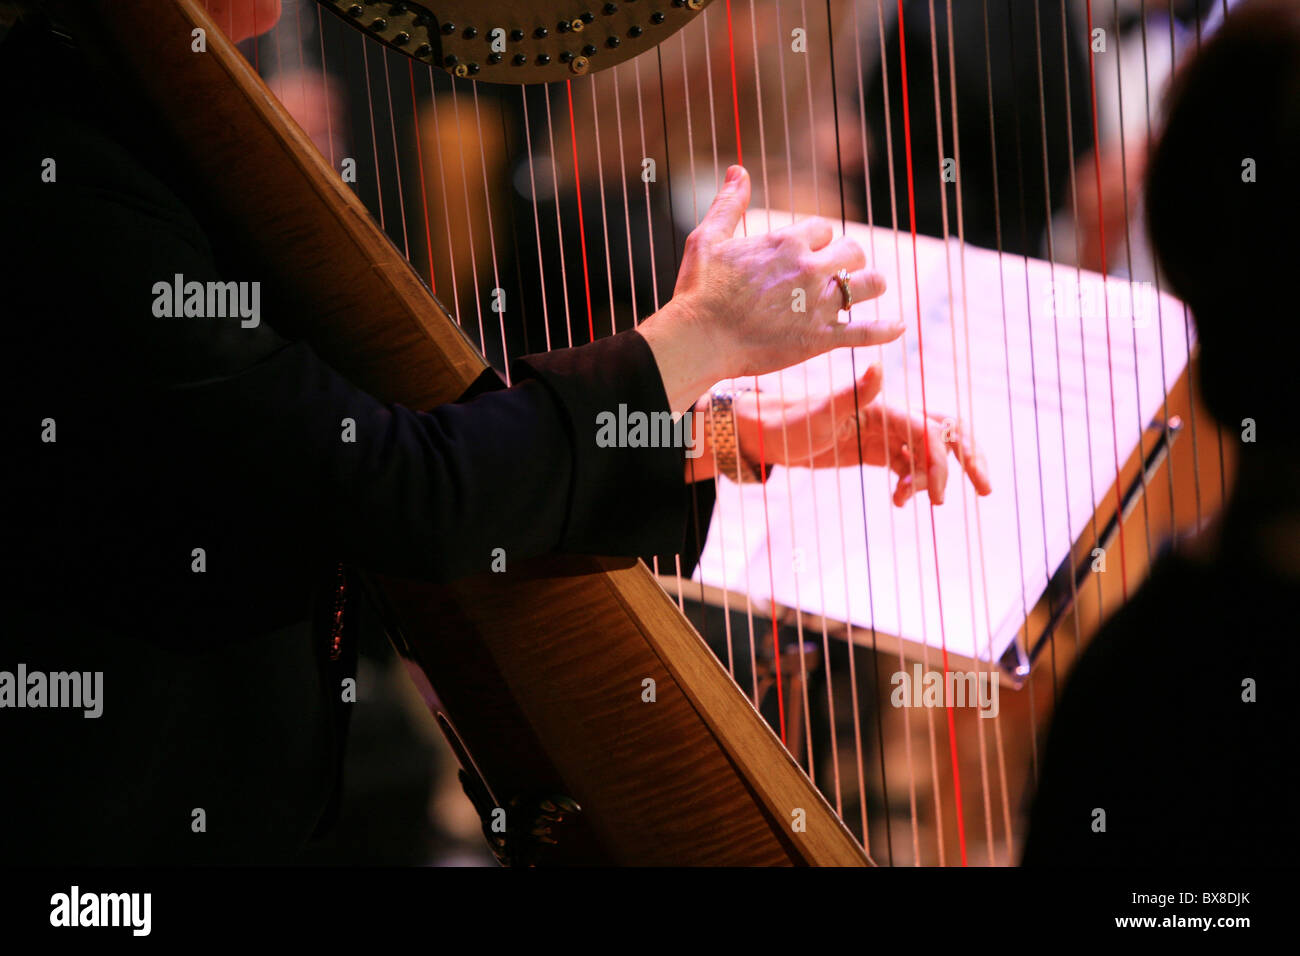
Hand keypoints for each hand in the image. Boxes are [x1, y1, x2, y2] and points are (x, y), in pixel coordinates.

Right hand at [638, 165, 901, 411]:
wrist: (699, 338)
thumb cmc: (699, 290)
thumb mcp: (708, 238)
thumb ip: (729, 204)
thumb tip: (738, 170)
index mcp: (787, 242)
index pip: (824, 230)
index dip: (818, 241)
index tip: (806, 254)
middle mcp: (809, 268)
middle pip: (853, 252)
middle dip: (847, 260)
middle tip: (835, 273)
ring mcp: (818, 304)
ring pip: (870, 284)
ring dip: (869, 285)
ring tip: (863, 291)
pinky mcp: (820, 338)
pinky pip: (866, 331)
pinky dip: (886, 330)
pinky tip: (899, 327)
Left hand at [722, 365, 992, 505]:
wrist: (766, 432)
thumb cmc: (789, 423)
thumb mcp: (819, 414)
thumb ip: (853, 394)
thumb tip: (880, 366)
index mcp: (885, 407)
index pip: (930, 432)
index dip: (941, 463)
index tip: (938, 498)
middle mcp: (891, 415)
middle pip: (946, 432)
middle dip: (968, 458)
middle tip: (986, 490)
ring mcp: (884, 431)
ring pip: (929, 451)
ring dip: (933, 477)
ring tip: (912, 502)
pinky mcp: (875, 447)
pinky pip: (908, 463)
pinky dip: (913, 482)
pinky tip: (900, 501)